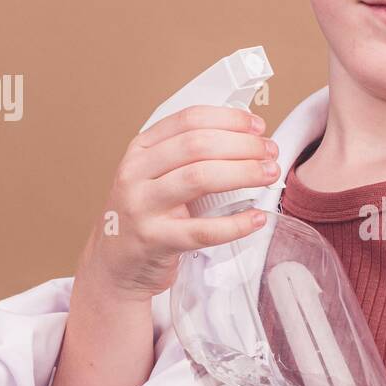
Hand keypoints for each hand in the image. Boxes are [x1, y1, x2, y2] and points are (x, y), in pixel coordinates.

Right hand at [78, 104, 281, 302]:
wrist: (116, 265)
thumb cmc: (147, 217)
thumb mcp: (156, 177)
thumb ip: (188, 158)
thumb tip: (247, 139)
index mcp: (141, 150)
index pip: (188, 120)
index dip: (229, 119)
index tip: (258, 127)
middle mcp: (136, 173)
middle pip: (198, 145)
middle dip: (242, 145)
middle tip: (270, 153)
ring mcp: (142, 206)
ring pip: (200, 178)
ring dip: (243, 173)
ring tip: (269, 175)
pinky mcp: (154, 240)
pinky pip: (203, 230)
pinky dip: (236, 224)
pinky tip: (257, 218)